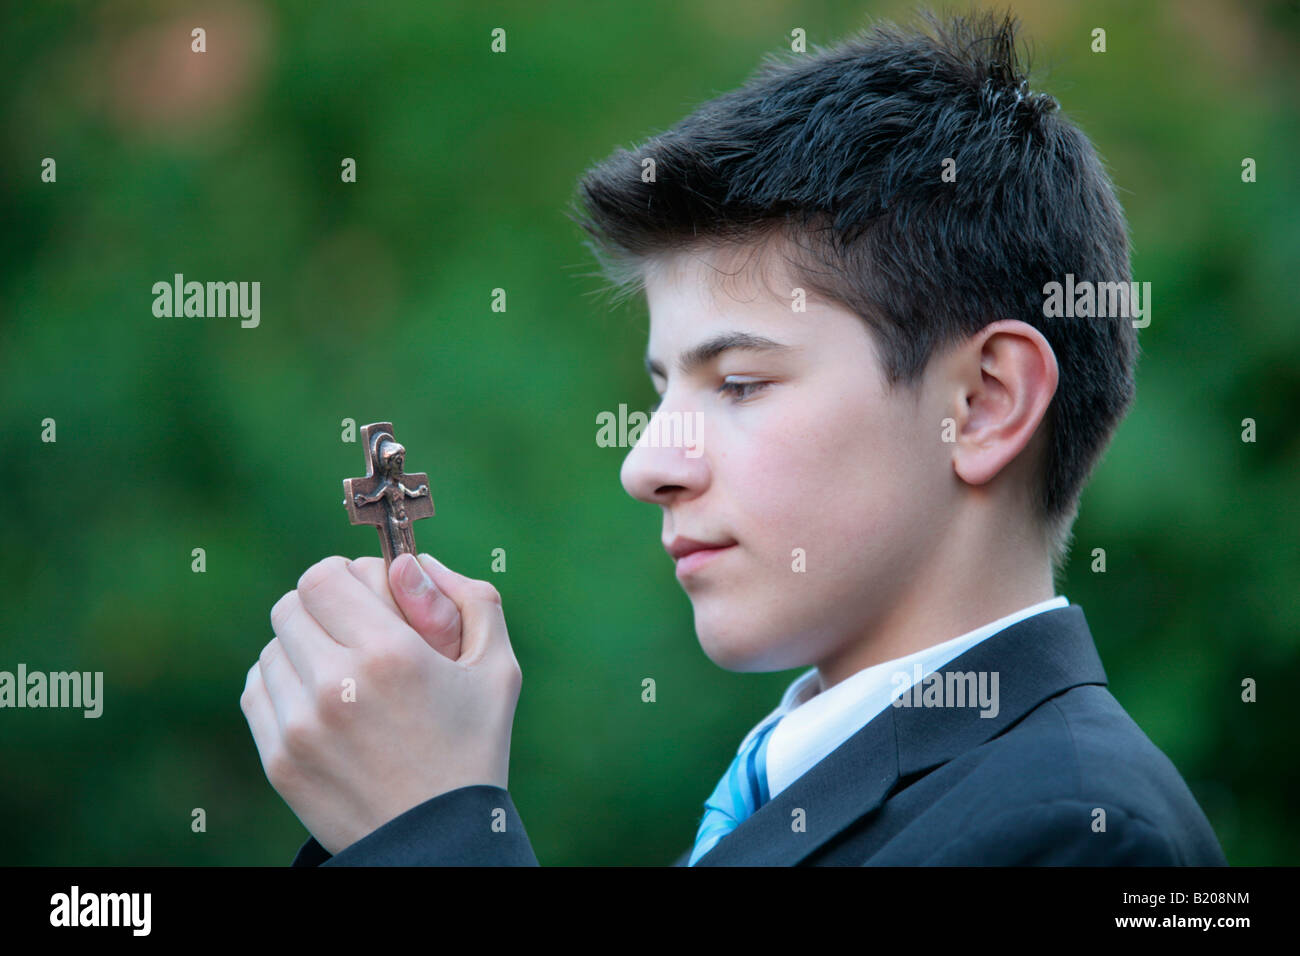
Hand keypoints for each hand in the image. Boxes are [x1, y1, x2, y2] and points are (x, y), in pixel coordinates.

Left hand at [240, 553, 521, 854]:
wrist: (438, 842)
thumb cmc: (473, 750)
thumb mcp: (497, 670)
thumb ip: (470, 599)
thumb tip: (418, 561)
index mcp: (390, 653)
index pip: (322, 577)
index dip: (340, 576)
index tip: (359, 591)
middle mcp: (337, 684)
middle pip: (290, 607)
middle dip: (320, 609)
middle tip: (349, 630)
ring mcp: (301, 725)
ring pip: (272, 649)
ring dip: (301, 648)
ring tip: (339, 672)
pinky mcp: (279, 759)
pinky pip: (259, 691)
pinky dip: (283, 685)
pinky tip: (318, 701)